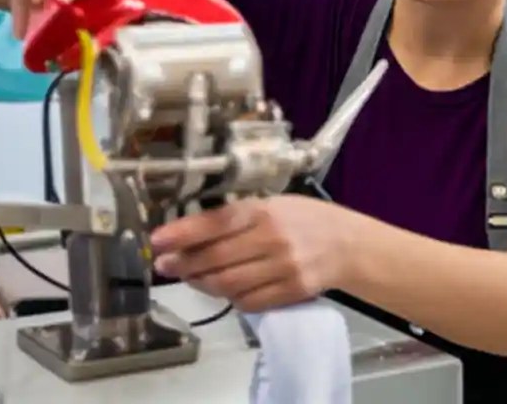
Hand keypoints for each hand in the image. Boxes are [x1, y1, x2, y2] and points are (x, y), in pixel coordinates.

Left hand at [151, 196, 348, 312]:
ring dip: (202, 283)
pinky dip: (230, 298)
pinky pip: (247, 302)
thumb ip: (239, 217)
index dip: (182, 233)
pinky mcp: (291, 292)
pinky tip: (226, 290)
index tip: (157, 242)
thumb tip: (190, 233)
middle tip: (166, 266)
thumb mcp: (276, 205)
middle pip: (215, 258)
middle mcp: (273, 239)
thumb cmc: (307, 219)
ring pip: (227, 284)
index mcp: (267, 211)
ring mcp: (283, 268)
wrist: (349, 245)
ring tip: (193, 278)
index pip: (216, 222)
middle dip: (183, 264)